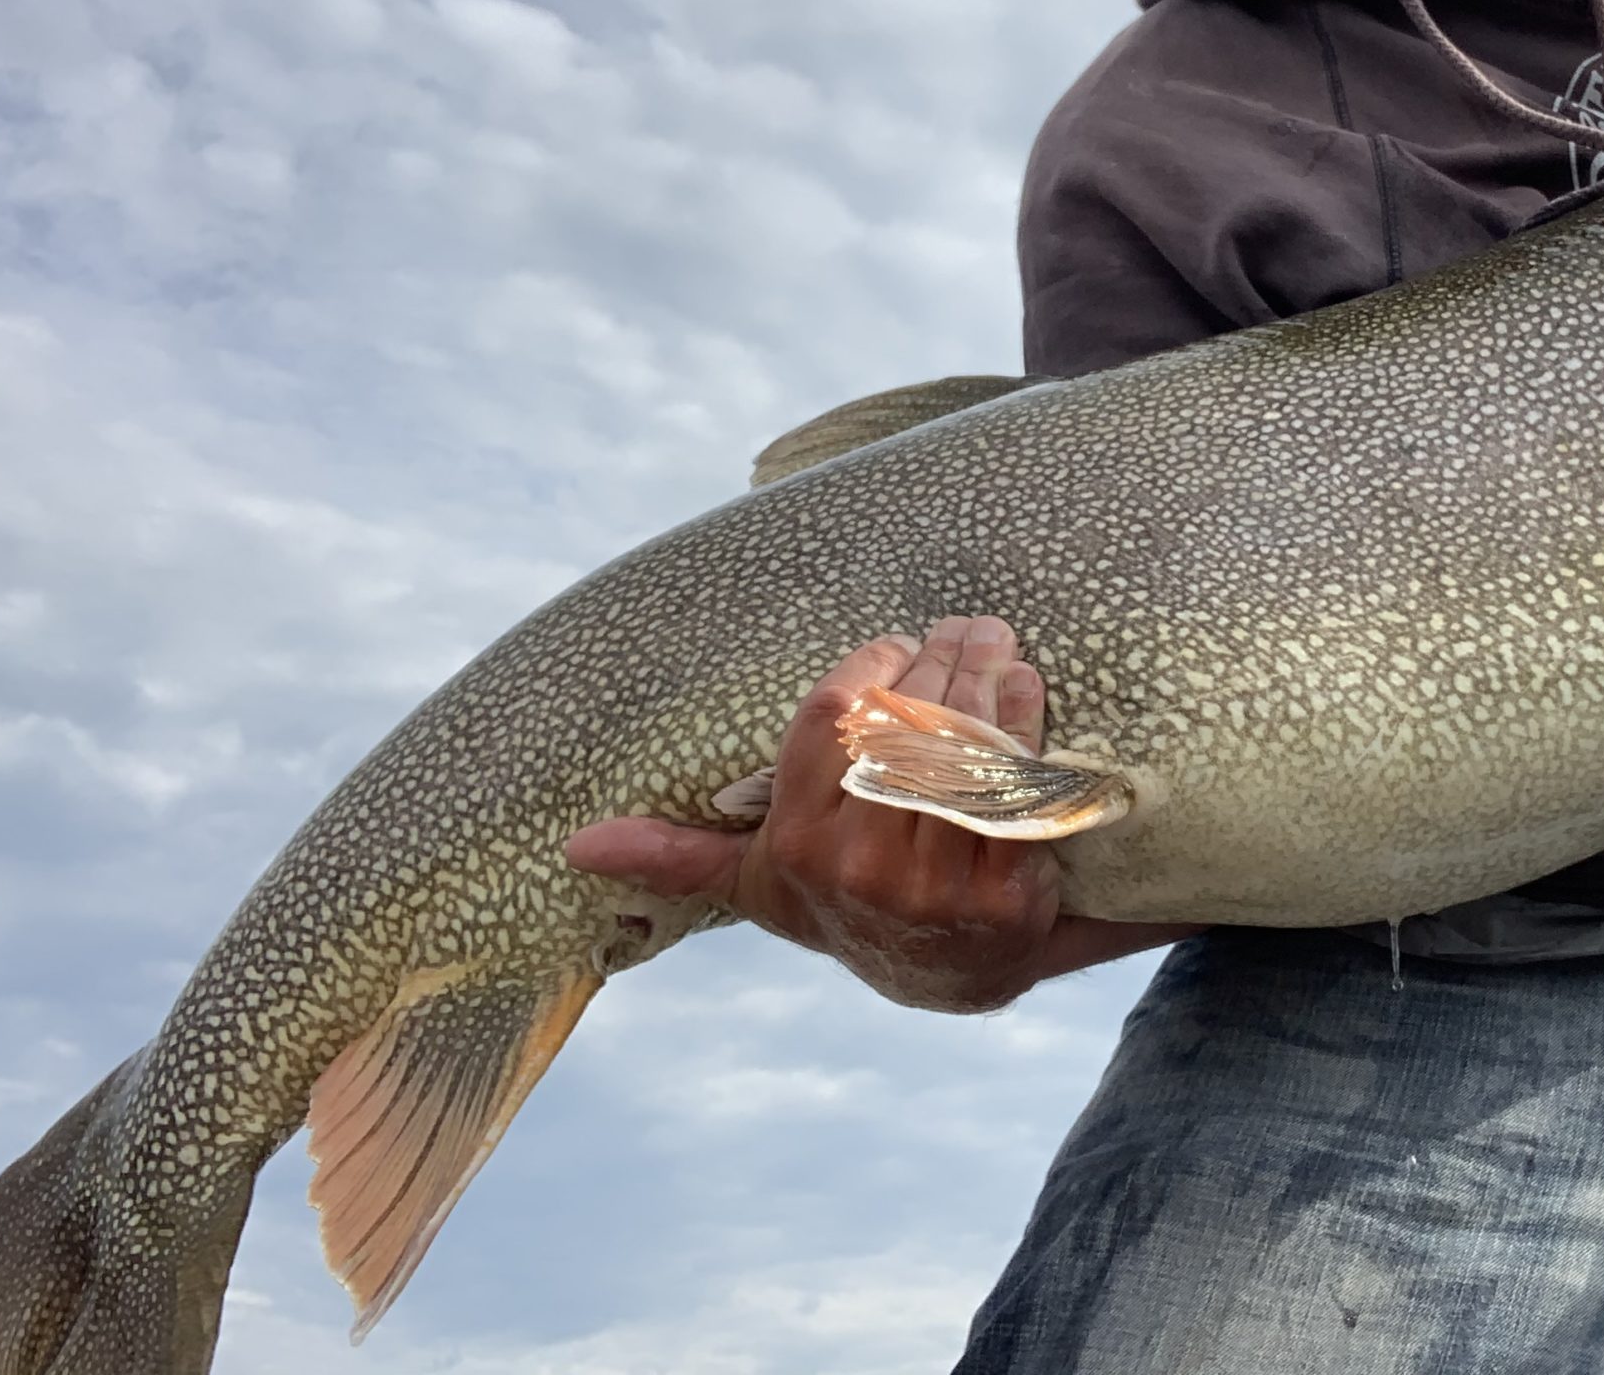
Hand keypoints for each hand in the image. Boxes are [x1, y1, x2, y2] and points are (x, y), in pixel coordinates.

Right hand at [565, 616, 1194, 1012]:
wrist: (942, 977)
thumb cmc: (842, 902)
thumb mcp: (755, 882)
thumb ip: (675, 855)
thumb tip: (574, 848)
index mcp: (795, 847)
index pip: (834, 719)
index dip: (871, 670)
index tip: (895, 648)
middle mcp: (857, 868)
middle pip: (907, 725)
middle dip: (942, 661)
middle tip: (966, 627)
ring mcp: (934, 886)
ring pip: (963, 748)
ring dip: (987, 679)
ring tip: (994, 643)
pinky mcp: (1004, 898)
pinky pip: (1018, 787)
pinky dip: (1029, 727)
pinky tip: (1027, 691)